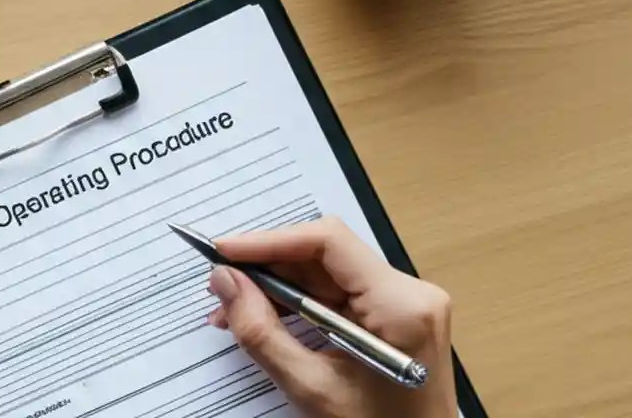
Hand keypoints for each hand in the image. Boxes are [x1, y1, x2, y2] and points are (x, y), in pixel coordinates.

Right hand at [207, 217, 456, 417]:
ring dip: (277, 286)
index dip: (270, 241)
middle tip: (220, 282)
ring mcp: (404, 304)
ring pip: (326, 273)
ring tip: (232, 307)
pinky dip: (298, 303)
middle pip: (324, 256)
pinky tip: (264, 316)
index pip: (328, 243)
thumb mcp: (313, 389)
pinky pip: (337, 294)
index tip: (224, 251)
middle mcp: (410, 294)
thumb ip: (263, 333)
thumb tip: (226, 282)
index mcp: (401, 306)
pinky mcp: (393, 317)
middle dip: (267, 266)